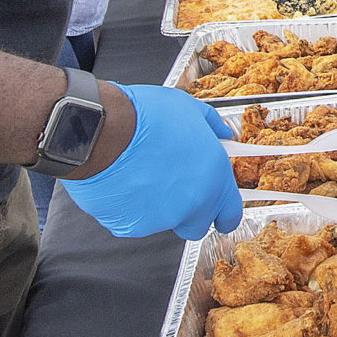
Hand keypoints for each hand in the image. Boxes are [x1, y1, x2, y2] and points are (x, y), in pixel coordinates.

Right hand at [66, 85, 242, 239]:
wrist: (105, 130)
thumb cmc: (147, 118)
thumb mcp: (191, 110)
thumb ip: (213, 127)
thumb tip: (223, 133)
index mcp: (214, 180)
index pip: (230, 215)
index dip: (224, 214)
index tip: (219, 213)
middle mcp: (192, 206)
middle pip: (196, 226)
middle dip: (188, 213)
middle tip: (173, 188)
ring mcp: (161, 220)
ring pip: (163, 222)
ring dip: (157, 206)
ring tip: (142, 175)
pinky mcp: (131, 226)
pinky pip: (134, 222)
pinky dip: (130, 208)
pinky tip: (124, 182)